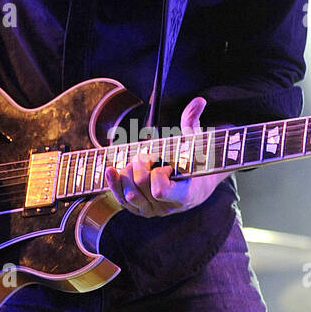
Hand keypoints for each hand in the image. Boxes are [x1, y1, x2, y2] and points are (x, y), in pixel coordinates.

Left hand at [104, 96, 229, 217]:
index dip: (157, 173)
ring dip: (126, 174)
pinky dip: (114, 184)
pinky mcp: (141, 210)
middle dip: (139, 167)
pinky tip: (111, 170)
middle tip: (146, 157)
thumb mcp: (196, 143)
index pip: (160, 190)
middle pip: (140, 188)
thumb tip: (199, 100)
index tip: (166, 164)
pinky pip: (122, 201)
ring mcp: (153, 211)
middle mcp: (167, 208)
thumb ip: (193, 122)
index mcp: (184, 195)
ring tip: (134, 162)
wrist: (197, 186)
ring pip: (128, 196)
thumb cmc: (196, 163)